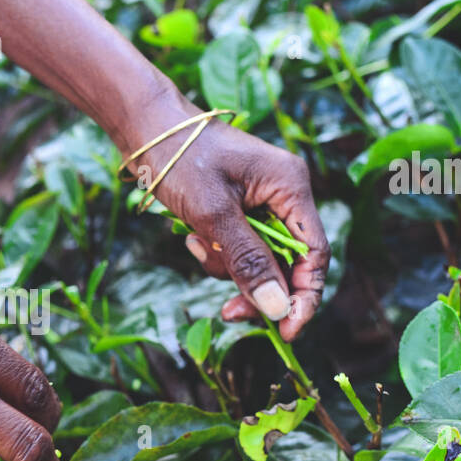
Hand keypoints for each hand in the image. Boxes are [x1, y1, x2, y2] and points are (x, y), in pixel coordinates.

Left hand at [123, 91, 330, 342]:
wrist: (146, 129)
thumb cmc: (182, 160)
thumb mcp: (213, 214)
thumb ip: (248, 261)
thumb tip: (277, 308)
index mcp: (291, 188)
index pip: (314, 254)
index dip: (304, 296)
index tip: (286, 331)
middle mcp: (284, 196)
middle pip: (286, 263)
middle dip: (255, 285)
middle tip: (228, 312)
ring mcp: (261, 203)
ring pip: (257, 260)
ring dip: (226, 265)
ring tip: (195, 242)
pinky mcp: (238, 211)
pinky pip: (236, 248)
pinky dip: (215, 252)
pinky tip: (191, 236)